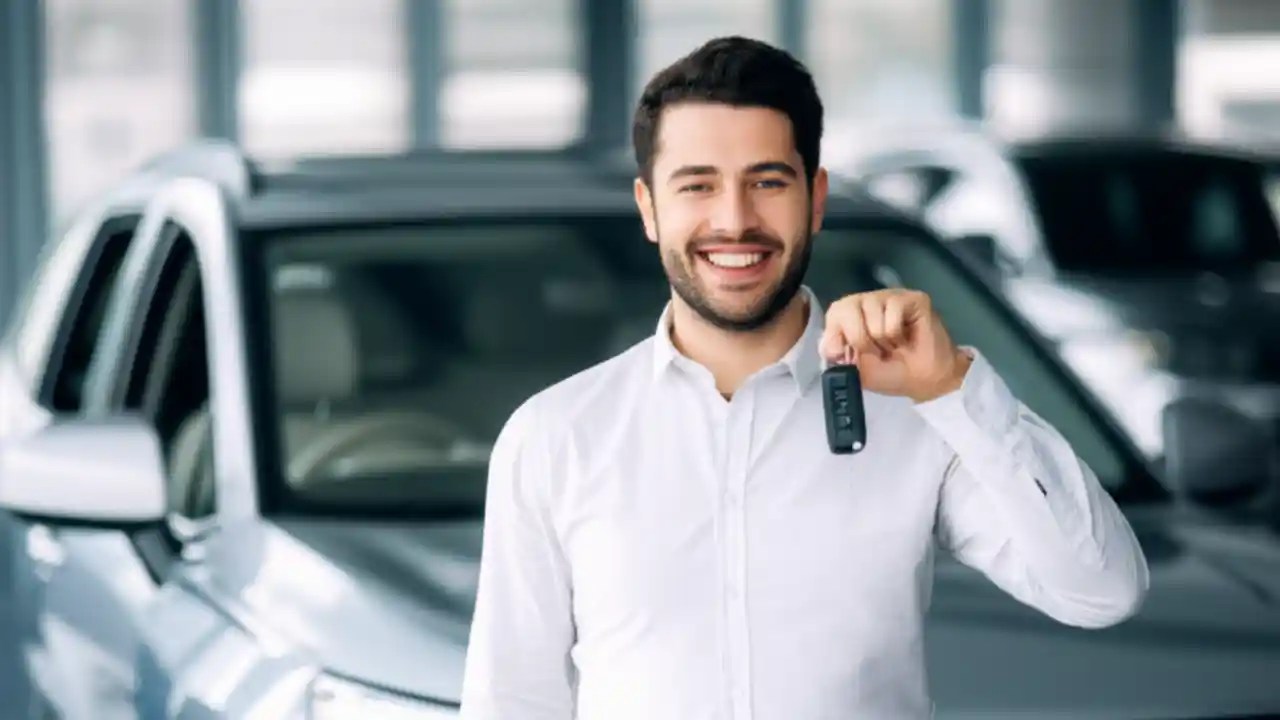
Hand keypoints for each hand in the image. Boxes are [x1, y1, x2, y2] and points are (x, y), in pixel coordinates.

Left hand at [820, 289, 970, 402]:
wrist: (926, 381)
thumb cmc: (891, 374)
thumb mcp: (856, 371)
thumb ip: (838, 357)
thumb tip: (828, 347)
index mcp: (850, 318)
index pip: (834, 312)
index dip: (835, 334)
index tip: (843, 354)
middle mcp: (867, 303)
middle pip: (847, 307)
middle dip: (859, 338)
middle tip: (876, 353)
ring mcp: (890, 298)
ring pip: (871, 308)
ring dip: (882, 338)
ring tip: (893, 346)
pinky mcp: (912, 298)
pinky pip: (893, 309)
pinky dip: (896, 332)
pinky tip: (906, 338)